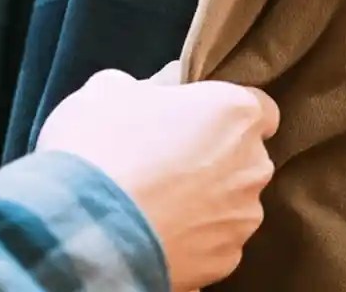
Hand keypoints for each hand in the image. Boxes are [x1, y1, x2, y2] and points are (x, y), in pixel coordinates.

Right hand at [37, 62, 278, 290]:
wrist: (86, 230)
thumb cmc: (101, 146)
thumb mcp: (111, 89)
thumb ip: (153, 84)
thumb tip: (165, 86)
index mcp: (235, 113)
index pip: (260, 108)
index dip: (227, 113)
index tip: (197, 119)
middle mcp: (252, 165)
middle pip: (245, 157)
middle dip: (215, 157)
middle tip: (166, 159)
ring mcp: (242, 218)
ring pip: (232, 202)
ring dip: (205, 200)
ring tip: (156, 202)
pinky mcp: (225, 261)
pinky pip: (213, 242)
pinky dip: (192, 237)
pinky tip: (157, 232)